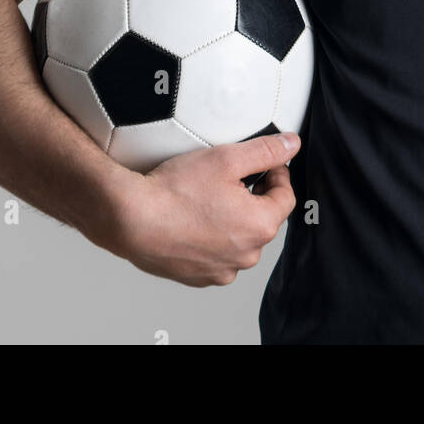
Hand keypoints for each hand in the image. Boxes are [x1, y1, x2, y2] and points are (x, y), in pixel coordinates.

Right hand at [102, 132, 300, 286]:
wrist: (131, 219)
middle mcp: (245, 256)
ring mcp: (221, 271)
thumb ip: (265, 151)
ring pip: (239, 239)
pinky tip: (192, 219)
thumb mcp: (227, 158)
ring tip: (206, 198)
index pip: (286, 197)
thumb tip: (291, 145)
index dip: (277, 173)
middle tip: (228, 177)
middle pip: (263, 219)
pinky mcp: (198, 277)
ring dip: (232, 219)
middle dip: (253, 196)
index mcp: (260, 227)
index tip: (264, 163)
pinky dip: (211, 238)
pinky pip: (215, 255)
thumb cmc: (175, 191)